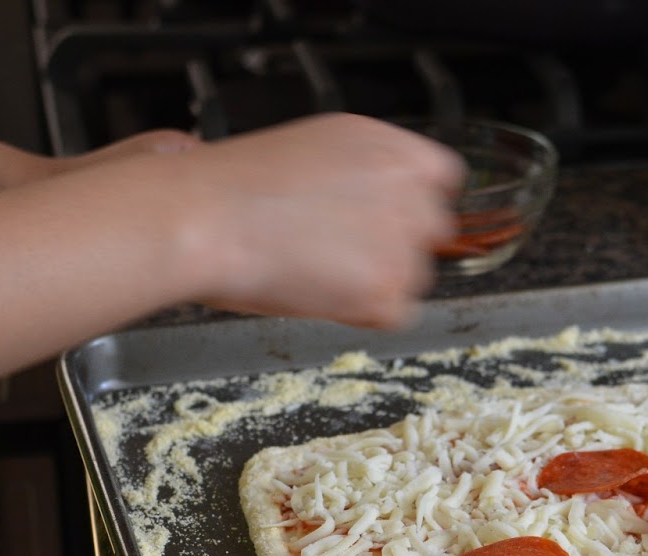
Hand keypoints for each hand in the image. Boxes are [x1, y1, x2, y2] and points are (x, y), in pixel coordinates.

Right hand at [168, 113, 464, 329]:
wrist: (207, 219)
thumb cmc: (238, 186)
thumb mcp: (316, 148)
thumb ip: (363, 171)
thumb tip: (374, 200)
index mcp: (395, 149)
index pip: (441, 180)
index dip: (412, 203)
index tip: (387, 218)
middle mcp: (410, 192)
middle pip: (432, 230)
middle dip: (396, 244)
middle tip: (342, 251)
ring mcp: (403, 244)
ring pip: (414, 276)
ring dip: (379, 280)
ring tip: (317, 269)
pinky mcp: (388, 292)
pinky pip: (394, 314)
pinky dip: (362, 314)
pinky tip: (319, 292)